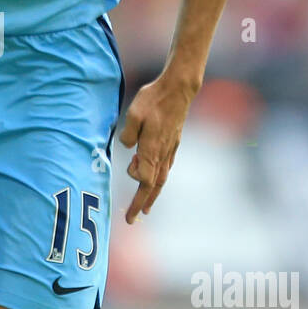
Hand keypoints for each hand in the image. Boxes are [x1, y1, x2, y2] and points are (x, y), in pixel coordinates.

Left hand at [117, 73, 198, 223]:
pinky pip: (165, 168)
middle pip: (153, 186)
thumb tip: (128, 148)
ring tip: (145, 208)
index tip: (130, 213)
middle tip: (132, 219)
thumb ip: (129, 134)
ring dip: (152, 195)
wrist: (178, 90)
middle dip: (142, 203)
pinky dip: (159, 180)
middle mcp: (162, 153)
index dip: (137, 198)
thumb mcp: (134, 113)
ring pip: (161, 179)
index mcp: (152, 149)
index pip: (144, 181)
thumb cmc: (154, 99)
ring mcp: (169, 149)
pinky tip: (156, 183)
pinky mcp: (172, 144)